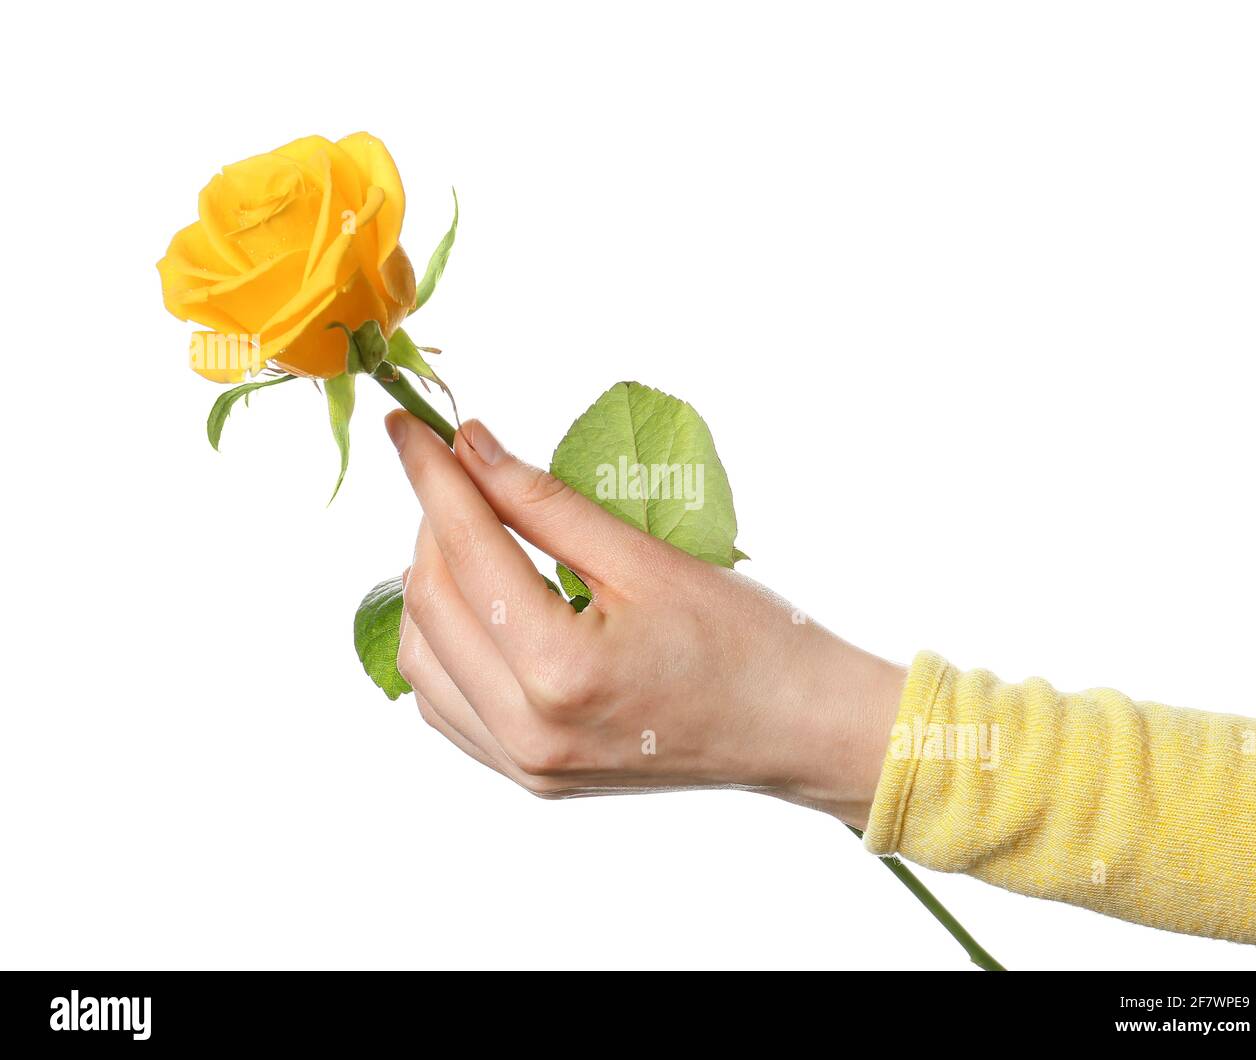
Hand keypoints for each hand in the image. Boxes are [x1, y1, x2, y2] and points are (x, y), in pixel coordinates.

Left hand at [387, 413, 905, 827]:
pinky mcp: (532, 778)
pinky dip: (445, 645)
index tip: (408, 426)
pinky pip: (448, 706)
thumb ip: (546, 503)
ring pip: (424, 659)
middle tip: (458, 472)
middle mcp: (528, 731)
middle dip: (433, 525)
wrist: (798, 728)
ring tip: (468, 534)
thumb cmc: (749, 641)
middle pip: (431, 604)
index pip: (465, 550)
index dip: (431, 477)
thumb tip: (470, 448)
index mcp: (561, 671)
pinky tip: (476, 606)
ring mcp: (526, 766)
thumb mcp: (649, 558)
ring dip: (431, 586)